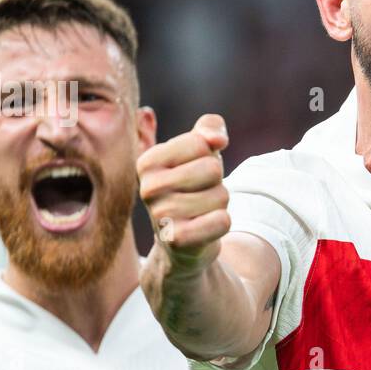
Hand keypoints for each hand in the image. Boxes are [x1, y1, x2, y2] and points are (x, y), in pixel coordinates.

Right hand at [137, 113, 230, 272]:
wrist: (185, 241)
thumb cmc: (193, 188)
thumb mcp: (201, 152)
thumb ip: (210, 128)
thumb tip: (217, 139)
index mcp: (148, 161)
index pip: (201, 143)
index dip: (210, 157)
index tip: (195, 172)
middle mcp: (148, 188)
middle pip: (212, 168)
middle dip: (217, 182)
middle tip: (200, 195)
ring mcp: (160, 216)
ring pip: (221, 196)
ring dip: (219, 205)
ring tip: (201, 213)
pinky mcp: (177, 241)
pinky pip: (222, 221)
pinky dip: (222, 224)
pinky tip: (204, 229)